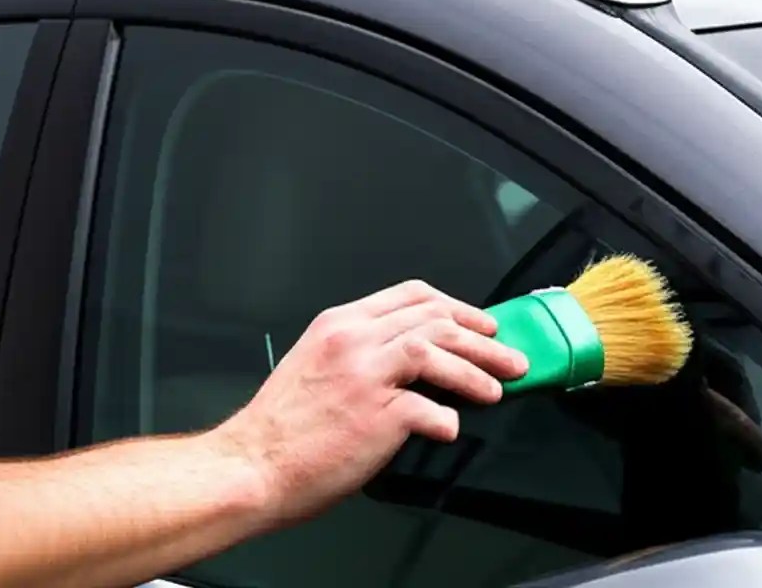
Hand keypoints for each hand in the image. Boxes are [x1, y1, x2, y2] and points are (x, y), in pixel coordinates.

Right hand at [211, 280, 528, 525]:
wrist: (251, 466)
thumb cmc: (283, 426)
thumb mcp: (319, 364)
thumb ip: (364, 352)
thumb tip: (419, 359)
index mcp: (340, 324)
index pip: (413, 295)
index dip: (457, 307)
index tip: (482, 324)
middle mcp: (354, 341)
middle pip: (435, 321)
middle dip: (482, 339)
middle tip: (509, 358)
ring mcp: (365, 376)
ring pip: (437, 351)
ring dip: (475, 371)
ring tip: (495, 390)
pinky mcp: (375, 415)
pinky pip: (429, 409)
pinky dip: (446, 419)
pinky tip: (450, 427)